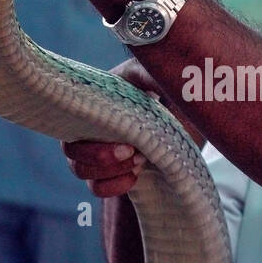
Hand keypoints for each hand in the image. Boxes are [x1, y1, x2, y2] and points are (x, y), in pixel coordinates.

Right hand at [62, 59, 205, 196]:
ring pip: (79, 170)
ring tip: (140, 163)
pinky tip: (135, 179)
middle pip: (70, 149)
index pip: (72, 112)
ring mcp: (97, 150)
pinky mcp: (108, 173)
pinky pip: (94, 187)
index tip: (125, 134)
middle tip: (133, 153)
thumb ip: (153, 77)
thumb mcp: (164, 81)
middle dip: (100, 156)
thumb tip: (149, 75)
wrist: (191, 127)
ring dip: (107, 172)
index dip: (92, 128)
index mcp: (100, 98)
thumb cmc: (174, 96)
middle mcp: (92, 124)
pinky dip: (111, 187)